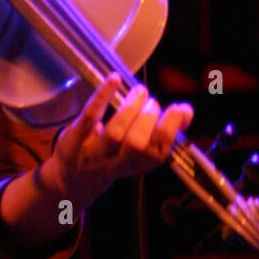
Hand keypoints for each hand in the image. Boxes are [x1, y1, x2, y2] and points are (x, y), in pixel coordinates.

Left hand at [42, 72, 193, 210]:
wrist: (72, 179)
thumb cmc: (113, 158)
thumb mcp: (138, 153)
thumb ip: (160, 133)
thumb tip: (186, 111)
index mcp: (136, 166)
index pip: (157, 153)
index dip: (171, 129)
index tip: (180, 109)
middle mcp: (115, 163)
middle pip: (136, 145)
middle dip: (148, 119)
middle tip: (151, 102)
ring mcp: (93, 153)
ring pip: (115, 134)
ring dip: (130, 109)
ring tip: (140, 92)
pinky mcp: (74, 139)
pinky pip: (89, 117)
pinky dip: (103, 96)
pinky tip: (115, 79)